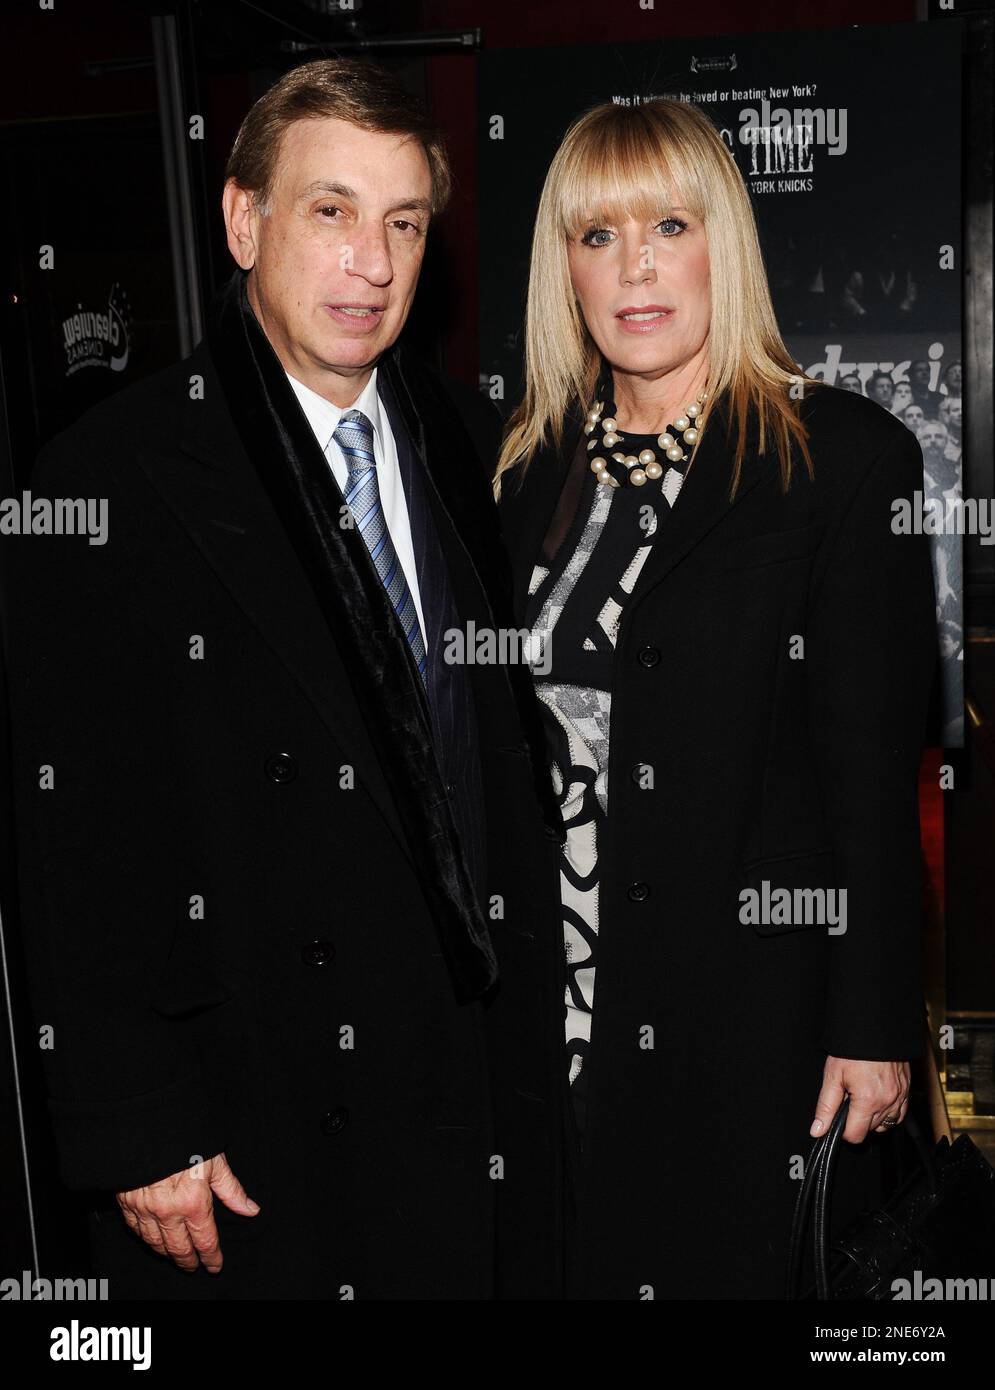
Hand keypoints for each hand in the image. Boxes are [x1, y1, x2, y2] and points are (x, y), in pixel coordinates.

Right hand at [116, 1151, 259, 1272]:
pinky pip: (137, 1230)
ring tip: (177, 1257)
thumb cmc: (187, 1138)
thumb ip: (231, 1190)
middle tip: (195, 1266)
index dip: (212, 1258)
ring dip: (168, 1253)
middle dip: (189, 1261)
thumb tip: (251, 1210)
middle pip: (179, 1249)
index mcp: (193, 1202)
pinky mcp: (127, 1203)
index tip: (215, 1266)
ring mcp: (145, 1209)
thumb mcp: (216, 1161)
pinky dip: (147, 1239)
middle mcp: (168, 1211)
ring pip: (156, 1244)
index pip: (205, 1241)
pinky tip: (154, 1240)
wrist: (148, 1124)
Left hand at [810, 1056, 909, 1143]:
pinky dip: (888, 1112)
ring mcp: (899, 1097)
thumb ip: (825, 1107)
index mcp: (867, 1101)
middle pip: (869, 1129)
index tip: (838, 1117)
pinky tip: (876, 1099)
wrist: (873, 1029)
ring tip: (862, 1096)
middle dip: (856, 1119)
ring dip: (872, 1117)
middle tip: (849, 1097)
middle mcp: (887, 1102)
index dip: (843, 1130)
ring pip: (885, 1124)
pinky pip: (899, 1114)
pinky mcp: (906, 1091)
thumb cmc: (852, 1049)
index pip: (856, 1135)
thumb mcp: (832, 1076)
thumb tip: (818, 1130)